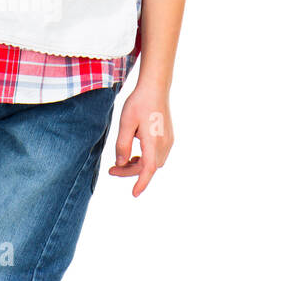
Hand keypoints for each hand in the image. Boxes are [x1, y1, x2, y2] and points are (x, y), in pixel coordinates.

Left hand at [108, 81, 172, 196]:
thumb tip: (121, 163)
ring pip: (154, 162)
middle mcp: (164, 143)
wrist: (155, 87)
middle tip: (111, 170)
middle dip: (130, 171)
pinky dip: (146, 158)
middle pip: (149, 167)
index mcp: (154, 141)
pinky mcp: (168, 137)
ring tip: (121, 162)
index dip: (141, 183)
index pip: (148, 169)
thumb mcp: (125, 123)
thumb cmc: (139, 103)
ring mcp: (168, 140)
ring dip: (139, 165)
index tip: (134, 193)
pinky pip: (157, 154)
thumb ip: (122, 145)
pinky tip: (134, 153)